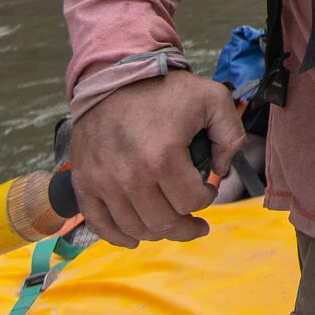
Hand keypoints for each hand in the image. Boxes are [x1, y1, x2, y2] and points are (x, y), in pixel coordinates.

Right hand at [68, 71, 241, 247]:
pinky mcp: (84, 183)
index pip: (190, 202)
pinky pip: (99, 224)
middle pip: (163, 222)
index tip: (207, 189)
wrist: (115, 76)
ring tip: (171, 226)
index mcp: (163, 157)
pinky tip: (135, 238)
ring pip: (135, 228)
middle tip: (197, 223)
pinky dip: (118, 237)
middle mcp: (130, 175)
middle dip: (186, 226)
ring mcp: (103, 182)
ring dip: (157, 232)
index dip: (206, 199)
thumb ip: (231, 135)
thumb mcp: (213, 99)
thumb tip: (220, 170)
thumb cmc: (164, 90)